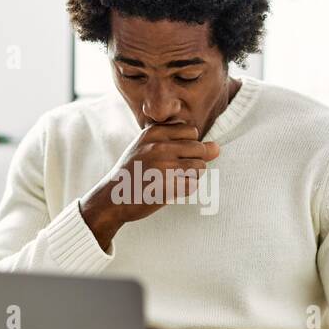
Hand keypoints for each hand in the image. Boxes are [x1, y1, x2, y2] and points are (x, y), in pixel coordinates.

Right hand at [79, 123, 219, 250]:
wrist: (112, 197)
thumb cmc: (133, 171)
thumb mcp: (147, 147)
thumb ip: (181, 144)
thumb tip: (217, 148)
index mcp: (154, 133)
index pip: (192, 131)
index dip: (188, 144)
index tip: (173, 155)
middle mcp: (159, 147)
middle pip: (200, 149)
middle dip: (194, 161)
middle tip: (175, 171)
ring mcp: (164, 167)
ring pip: (200, 167)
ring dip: (191, 176)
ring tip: (173, 180)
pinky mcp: (167, 187)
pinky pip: (193, 186)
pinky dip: (185, 190)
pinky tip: (169, 190)